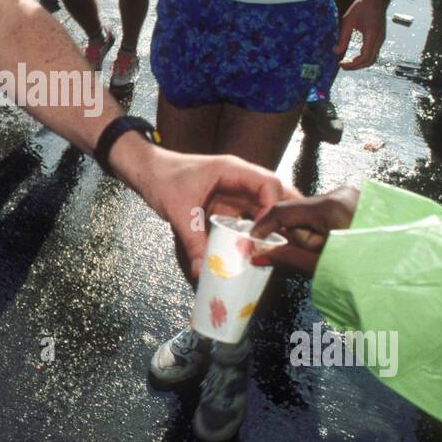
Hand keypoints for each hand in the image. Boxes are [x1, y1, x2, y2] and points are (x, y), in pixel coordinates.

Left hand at [121, 144, 298, 285]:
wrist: (146, 171)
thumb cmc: (162, 179)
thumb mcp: (178, 210)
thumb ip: (192, 240)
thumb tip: (202, 271)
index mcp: (233, 170)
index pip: (268, 184)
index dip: (274, 208)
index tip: (268, 233)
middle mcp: (240, 179)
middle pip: (275, 194)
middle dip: (287, 216)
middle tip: (295, 241)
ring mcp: (235, 192)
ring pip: (265, 207)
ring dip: (273, 226)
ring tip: (282, 250)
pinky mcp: (228, 205)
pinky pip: (250, 217)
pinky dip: (257, 232)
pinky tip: (260, 250)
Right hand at [250, 186, 360, 275]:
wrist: (406, 272)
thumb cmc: (367, 271)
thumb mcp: (322, 266)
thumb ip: (288, 257)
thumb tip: (258, 255)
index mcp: (331, 207)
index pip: (284, 211)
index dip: (265, 226)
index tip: (253, 239)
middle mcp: (343, 193)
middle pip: (301, 211)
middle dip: (302, 235)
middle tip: (320, 254)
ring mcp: (355, 194)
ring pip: (316, 212)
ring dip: (316, 233)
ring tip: (337, 251)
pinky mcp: (362, 199)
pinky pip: (332, 212)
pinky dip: (330, 228)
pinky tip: (343, 243)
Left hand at [334, 0, 388, 69]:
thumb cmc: (362, 6)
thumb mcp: (348, 21)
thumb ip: (342, 38)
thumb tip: (335, 52)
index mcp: (372, 36)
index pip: (364, 58)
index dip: (352, 64)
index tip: (341, 64)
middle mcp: (379, 39)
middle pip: (369, 61)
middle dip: (356, 66)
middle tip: (343, 65)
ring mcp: (381, 38)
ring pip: (372, 57)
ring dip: (360, 63)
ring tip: (348, 62)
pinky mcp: (380, 36)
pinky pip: (373, 52)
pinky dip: (364, 57)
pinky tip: (355, 55)